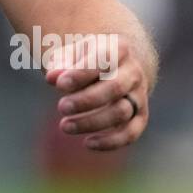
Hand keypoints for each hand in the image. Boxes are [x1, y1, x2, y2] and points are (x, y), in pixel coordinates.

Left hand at [43, 33, 149, 151]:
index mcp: (118, 48)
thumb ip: (60, 63)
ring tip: (64, 126)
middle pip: (115, 88)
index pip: (102, 60)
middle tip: (61, 107)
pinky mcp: (139, 116)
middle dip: (87, 100)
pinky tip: (87, 143)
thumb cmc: (84, 59)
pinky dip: (112, 141)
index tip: (59, 84)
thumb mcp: (70, 54)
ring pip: (122, 112)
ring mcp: (139, 94)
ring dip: (92, 122)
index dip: (81, 73)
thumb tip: (52, 77)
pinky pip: (131, 132)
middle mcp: (133, 72)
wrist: (112, 66)